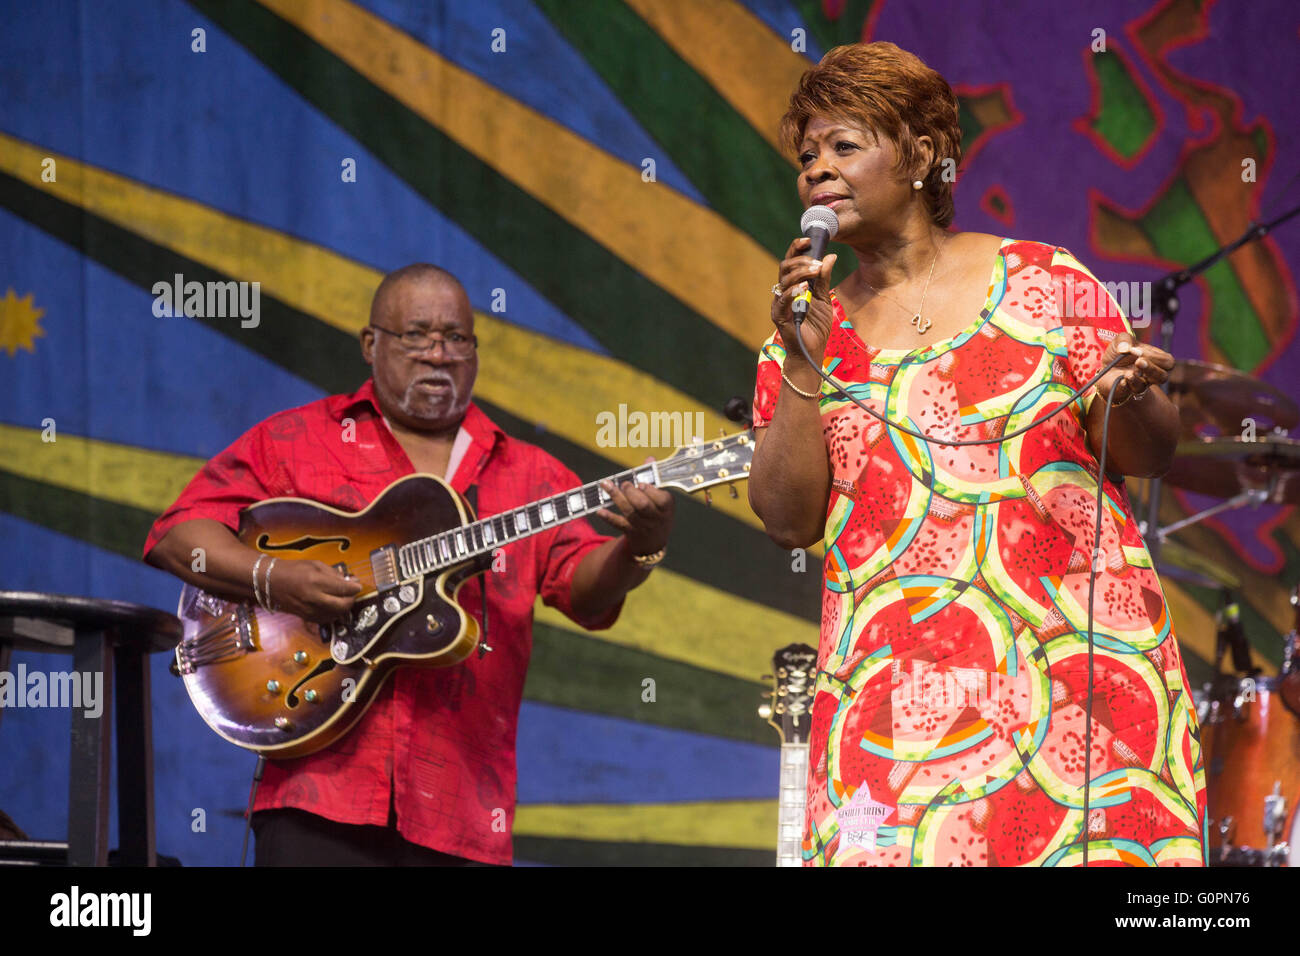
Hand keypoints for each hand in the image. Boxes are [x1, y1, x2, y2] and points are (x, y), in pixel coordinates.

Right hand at [267, 559, 362, 622]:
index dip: (355, 587)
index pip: (344, 589)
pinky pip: (327, 619)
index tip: (357, 584)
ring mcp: (310, 610)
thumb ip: (334, 574)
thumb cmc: (294, 569)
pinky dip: (334, 613)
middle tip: (351, 592)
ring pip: (337, 614)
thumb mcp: (316, 564)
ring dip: (344, 607)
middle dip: (352, 599)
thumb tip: (350, 581)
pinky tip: (332, 605)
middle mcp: (314, 598)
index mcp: (317, 582)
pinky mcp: (307, 618)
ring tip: (342, 597)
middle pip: (343, 605)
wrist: (271, 582)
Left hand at [597, 458, 674, 557]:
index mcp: (666, 507)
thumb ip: (654, 478)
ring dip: (617, 497)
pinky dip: (608, 517)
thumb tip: (649, 459)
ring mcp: (643, 526)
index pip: (661, 499)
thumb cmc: (658, 512)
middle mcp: (656, 518)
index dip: (650, 491)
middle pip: (643, 506)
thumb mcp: (662, 498)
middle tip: (624, 484)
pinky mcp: (630, 532)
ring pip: (629, 512)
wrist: (654, 542)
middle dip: (632, 493)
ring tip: (606, 485)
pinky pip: (618, 524)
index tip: (641, 483)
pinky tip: (600, 511)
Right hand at [772, 237, 837, 366]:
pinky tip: (804, 288)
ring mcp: (779, 304)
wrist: (811, 352)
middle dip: (801, 260)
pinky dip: (793, 291)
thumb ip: (824, 279)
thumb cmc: (816, 327)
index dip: (796, 248)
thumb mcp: (824, 299)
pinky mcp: (779, 317)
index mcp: (793, 286)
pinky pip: (782, 300)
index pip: (790, 261)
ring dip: (800, 272)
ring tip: (815, 271)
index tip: (809, 239)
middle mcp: (783, 292)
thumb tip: (830, 256)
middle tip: (817, 262)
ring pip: (784, 280)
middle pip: (785, 267)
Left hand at [1095, 333, 1173, 406]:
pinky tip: (1122, 379)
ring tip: (1130, 372)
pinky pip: (1132, 391)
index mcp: (1155, 359)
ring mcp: (1141, 383)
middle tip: (1138, 361)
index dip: (1154, 356)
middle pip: (1163, 376)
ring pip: (1148, 387)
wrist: (1104, 367)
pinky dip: (1128, 384)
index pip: (1166, 361)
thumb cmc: (1118, 353)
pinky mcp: (1128, 390)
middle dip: (1152, 368)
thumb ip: (1125, 339)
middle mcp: (1151, 374)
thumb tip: (1125, 348)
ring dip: (1140, 378)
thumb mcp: (1121, 340)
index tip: (1137, 350)